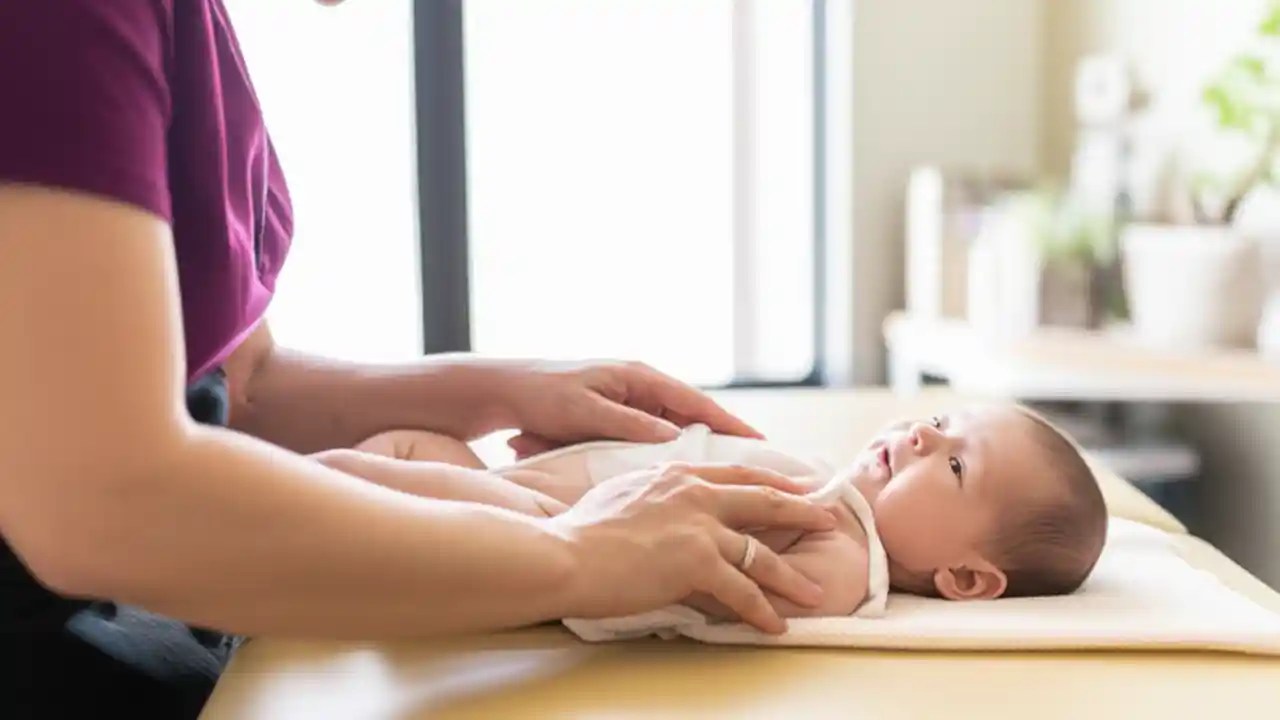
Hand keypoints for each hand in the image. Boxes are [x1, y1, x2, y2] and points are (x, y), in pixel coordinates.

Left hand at [498, 360, 762, 458]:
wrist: (500, 393)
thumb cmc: (540, 396)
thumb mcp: (586, 412)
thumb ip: (628, 426)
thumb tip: (673, 440)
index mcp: (637, 377)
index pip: (695, 403)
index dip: (730, 425)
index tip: (761, 445)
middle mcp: (638, 388)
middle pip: (689, 420)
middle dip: (718, 444)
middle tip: (751, 473)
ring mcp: (626, 405)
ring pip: (666, 436)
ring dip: (685, 457)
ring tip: (722, 484)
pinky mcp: (612, 422)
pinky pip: (642, 443)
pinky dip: (654, 460)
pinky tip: (671, 483)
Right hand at [548, 462, 834, 633]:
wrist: (564, 553)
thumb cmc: (577, 530)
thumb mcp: (617, 492)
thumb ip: (646, 492)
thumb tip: (649, 501)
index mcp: (676, 474)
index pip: (735, 474)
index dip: (768, 481)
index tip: (791, 486)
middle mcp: (694, 493)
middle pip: (764, 499)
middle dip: (801, 510)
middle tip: (828, 518)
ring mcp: (700, 526)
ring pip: (760, 553)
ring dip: (792, 576)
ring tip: (815, 592)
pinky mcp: (697, 560)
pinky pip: (742, 591)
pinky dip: (762, 611)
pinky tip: (776, 625)